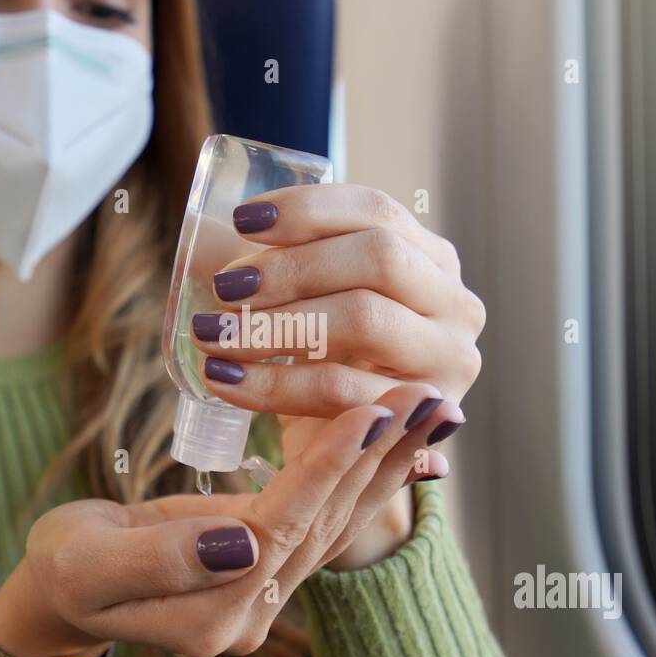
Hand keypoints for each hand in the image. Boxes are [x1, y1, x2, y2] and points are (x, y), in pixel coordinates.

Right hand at [0, 384, 442, 656]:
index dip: (324, 470)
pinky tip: (398, 436)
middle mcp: (254, 611)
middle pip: (326, 525)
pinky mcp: (271, 567)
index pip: (280, 530)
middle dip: (376, 457)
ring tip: (431, 405)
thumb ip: (160, 559)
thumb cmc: (66, 566)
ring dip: (386, 461)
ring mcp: (267, 594)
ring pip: (338, 522)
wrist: (66, 592)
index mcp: (211, 614)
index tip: (368, 410)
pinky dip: (365, 473)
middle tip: (425, 394)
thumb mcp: (89, 564)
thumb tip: (240, 541)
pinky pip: (327, 518)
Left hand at [190, 184, 483, 564]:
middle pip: (378, 258)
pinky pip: (344, 393)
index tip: (244, 220)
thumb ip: (275, 265)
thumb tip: (200, 233)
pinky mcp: (422, 420)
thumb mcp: (318, 302)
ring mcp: (448, 360)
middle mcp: (455, 302)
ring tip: (213, 334)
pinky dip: (276, 385)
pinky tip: (225, 379)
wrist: (354, 447)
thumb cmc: (332, 360)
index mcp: (432, 257)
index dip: (310, 209)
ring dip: (278, 325)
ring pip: (364, 321)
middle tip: (225, 287)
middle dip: (292, 268)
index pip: (377, 211)